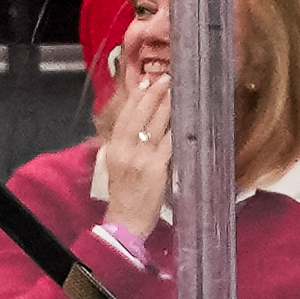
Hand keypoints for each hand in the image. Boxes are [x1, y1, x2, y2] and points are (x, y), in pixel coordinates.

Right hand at [103, 68, 173, 234]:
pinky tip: (186, 119)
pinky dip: (177, 130)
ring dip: (167, 106)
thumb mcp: (116, 165)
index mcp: (113, 147)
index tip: (147, 82)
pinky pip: (169, 144)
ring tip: (177, 91)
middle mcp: (124, 149)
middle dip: (153, 95)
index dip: (136, 98)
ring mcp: (140, 158)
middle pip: (139, 115)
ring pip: (155, 126)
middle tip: (166, 78)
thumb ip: (125, 146)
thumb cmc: (124, 195)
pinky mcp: (155, 168)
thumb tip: (139, 127)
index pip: (125, 116)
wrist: (125, 220)